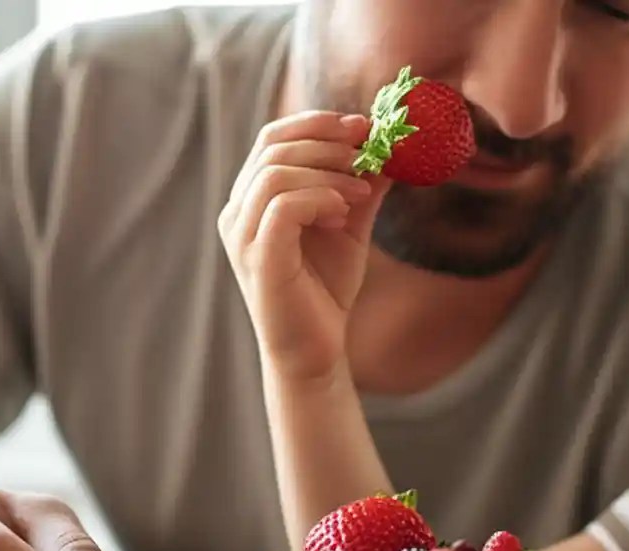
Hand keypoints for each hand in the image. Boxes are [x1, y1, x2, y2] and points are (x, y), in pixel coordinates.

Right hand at [218, 110, 391, 384]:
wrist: (316, 351)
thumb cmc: (326, 291)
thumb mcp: (350, 227)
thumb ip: (361, 188)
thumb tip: (390, 150)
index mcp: (253, 199)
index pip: (273, 138)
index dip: (317, 122)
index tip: (362, 126)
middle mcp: (238, 212)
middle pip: (273, 146)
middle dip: (327, 140)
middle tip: (369, 151)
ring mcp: (243, 235)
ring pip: (276, 172)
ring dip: (327, 171)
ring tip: (361, 191)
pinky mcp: (258, 258)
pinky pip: (282, 206)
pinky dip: (319, 198)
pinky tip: (343, 213)